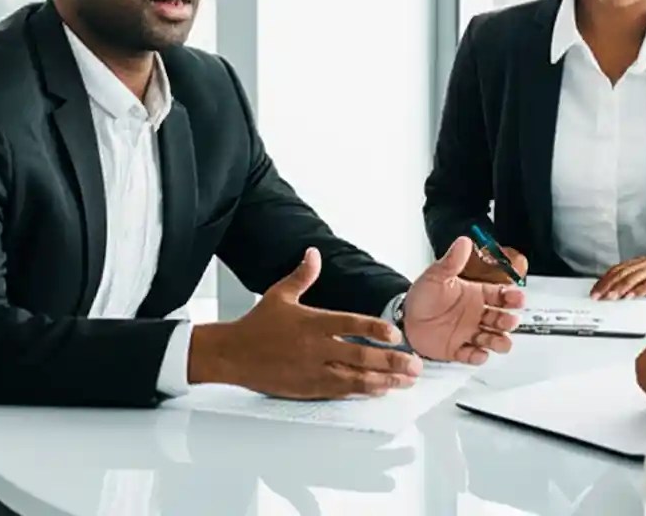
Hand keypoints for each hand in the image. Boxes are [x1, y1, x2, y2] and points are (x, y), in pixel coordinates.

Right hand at [189, 248, 423, 398]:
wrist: (231, 355)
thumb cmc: (256, 325)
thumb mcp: (279, 294)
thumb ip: (302, 276)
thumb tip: (313, 253)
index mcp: (312, 322)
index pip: (351, 324)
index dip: (376, 329)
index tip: (397, 335)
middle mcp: (316, 347)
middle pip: (360, 355)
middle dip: (391, 361)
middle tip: (414, 364)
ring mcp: (313, 370)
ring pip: (355, 378)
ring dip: (383, 380)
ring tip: (404, 381)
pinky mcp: (308, 387)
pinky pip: (340, 391)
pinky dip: (362, 391)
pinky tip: (379, 391)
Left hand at [404, 237, 526, 363]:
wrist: (403, 317)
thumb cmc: (423, 296)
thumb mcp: (436, 275)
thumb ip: (452, 261)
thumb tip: (463, 242)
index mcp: (476, 295)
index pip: (501, 295)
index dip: (512, 297)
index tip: (518, 298)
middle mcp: (477, 315)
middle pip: (502, 320)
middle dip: (508, 322)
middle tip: (509, 321)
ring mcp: (469, 333)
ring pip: (493, 340)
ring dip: (500, 341)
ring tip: (500, 341)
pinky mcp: (458, 350)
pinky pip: (472, 356)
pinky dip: (478, 356)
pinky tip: (479, 353)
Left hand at [591, 257, 645, 299]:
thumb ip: (632, 282)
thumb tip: (612, 294)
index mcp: (638, 263)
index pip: (616, 270)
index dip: (604, 280)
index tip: (595, 290)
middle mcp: (645, 264)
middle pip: (622, 273)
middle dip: (608, 285)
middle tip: (599, 296)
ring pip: (633, 277)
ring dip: (620, 288)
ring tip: (611, 297)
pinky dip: (639, 290)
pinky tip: (631, 297)